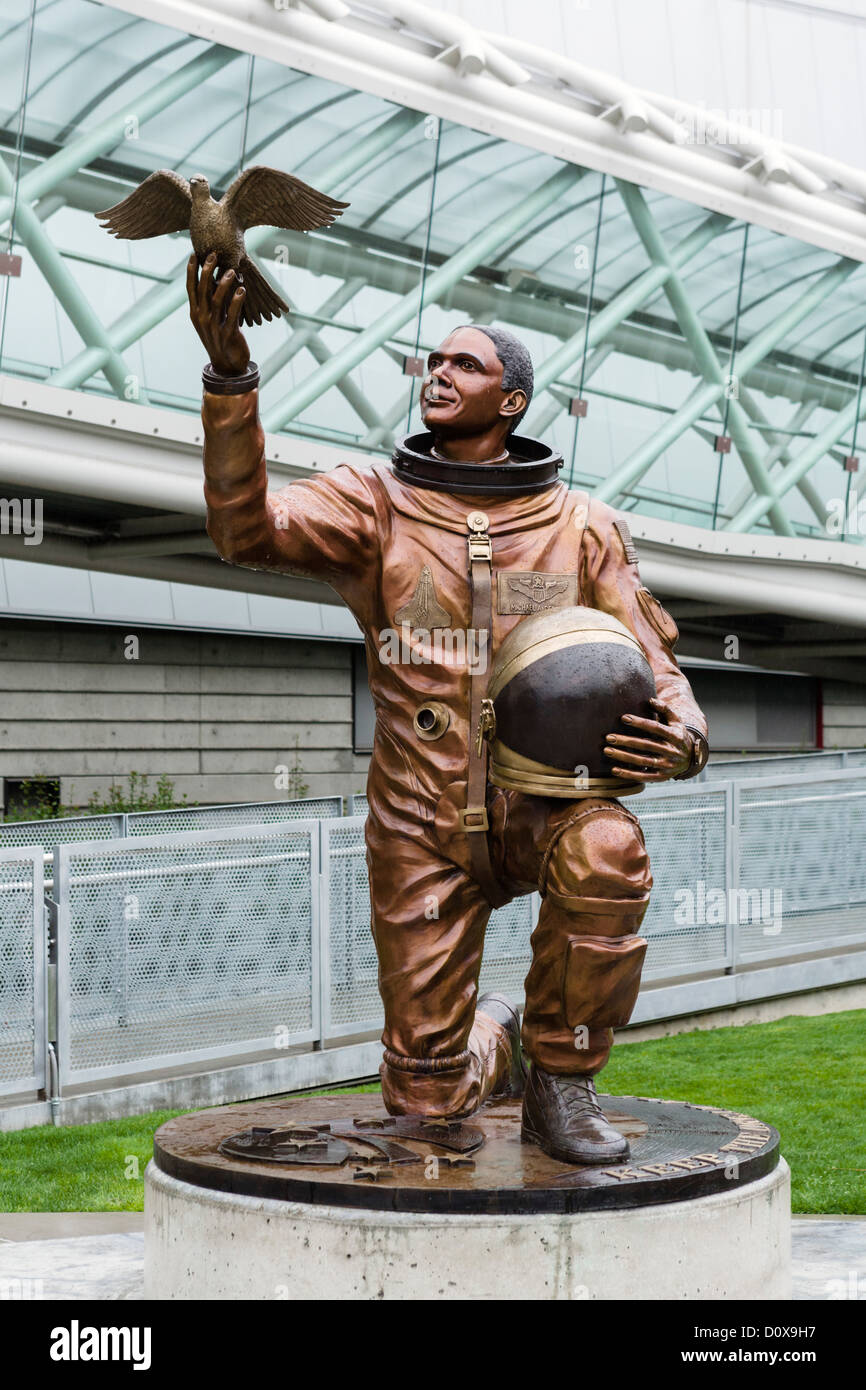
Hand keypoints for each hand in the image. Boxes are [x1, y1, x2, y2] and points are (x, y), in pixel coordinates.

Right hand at [187, 252, 249, 375]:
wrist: (228, 366)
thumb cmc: (221, 338)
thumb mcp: (212, 318)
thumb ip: (212, 301)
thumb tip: (214, 279)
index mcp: (195, 313)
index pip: (191, 288)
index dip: (192, 271)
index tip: (194, 254)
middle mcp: (201, 319)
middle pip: (202, 290)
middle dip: (206, 271)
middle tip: (213, 255)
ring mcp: (213, 327)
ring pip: (216, 300)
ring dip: (223, 284)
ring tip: (231, 271)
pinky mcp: (227, 334)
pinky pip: (232, 315)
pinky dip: (237, 301)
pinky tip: (242, 290)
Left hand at [604, 697, 692, 782]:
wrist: (691, 759)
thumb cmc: (677, 735)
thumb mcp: (676, 722)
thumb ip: (665, 709)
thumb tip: (650, 699)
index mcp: (676, 736)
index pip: (655, 728)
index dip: (640, 723)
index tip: (623, 718)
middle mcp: (672, 751)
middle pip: (646, 745)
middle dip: (626, 741)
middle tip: (608, 737)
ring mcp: (667, 766)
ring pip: (643, 761)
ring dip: (624, 757)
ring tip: (607, 750)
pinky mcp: (662, 777)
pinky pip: (644, 777)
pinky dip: (629, 775)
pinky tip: (615, 770)